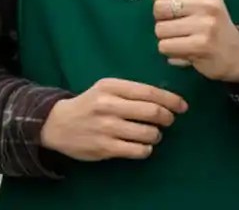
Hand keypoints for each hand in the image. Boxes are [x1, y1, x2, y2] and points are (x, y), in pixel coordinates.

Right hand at [40, 79, 187, 161]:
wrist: (56, 124)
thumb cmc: (88, 105)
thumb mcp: (105, 90)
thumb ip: (131, 92)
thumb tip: (166, 101)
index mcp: (109, 86)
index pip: (148, 92)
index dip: (171, 100)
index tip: (182, 106)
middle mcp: (108, 105)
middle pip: (152, 112)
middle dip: (167, 118)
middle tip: (167, 121)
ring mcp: (106, 127)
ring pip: (149, 133)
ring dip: (156, 135)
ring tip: (151, 134)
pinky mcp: (105, 147)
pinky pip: (139, 150)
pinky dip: (146, 149)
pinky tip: (140, 145)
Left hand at [149, 0, 238, 82]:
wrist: (237, 54)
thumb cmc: (211, 24)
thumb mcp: (202, 0)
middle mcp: (208, 3)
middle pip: (159, 7)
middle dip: (162, 19)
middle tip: (179, 25)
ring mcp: (206, 24)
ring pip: (160, 29)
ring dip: (167, 38)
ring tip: (184, 39)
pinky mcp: (201, 45)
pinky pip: (165, 46)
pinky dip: (170, 51)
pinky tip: (185, 51)